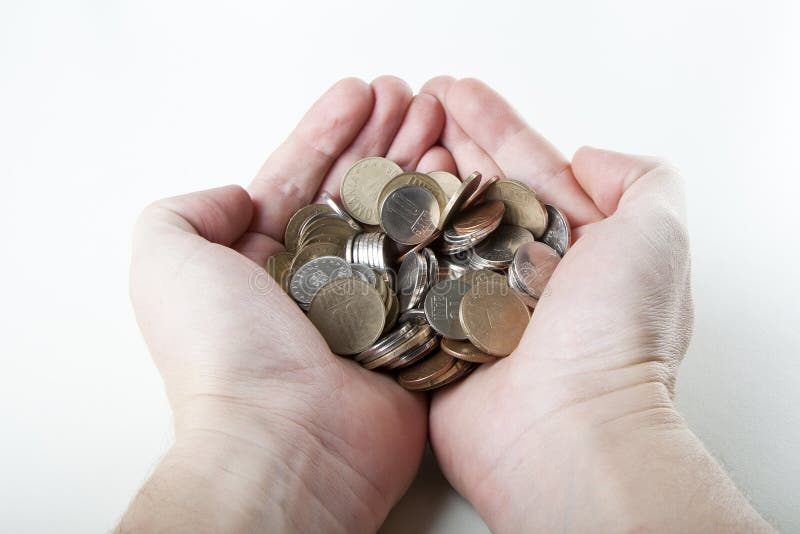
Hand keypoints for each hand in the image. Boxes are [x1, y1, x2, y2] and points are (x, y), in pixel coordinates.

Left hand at [121, 77, 454, 532]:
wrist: (286, 439)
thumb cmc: (223, 347)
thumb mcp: (164, 258)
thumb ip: (188, 210)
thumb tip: (243, 196)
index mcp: (260, 261)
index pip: (300, 179)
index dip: (329, 131)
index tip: (361, 92)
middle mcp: (315, 281)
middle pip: (356, 193)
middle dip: (384, 140)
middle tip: (416, 97)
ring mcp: (369, 307)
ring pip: (399, 222)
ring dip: (420, 167)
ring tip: (443, 121)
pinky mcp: (413, 332)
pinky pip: (435, 266)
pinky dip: (449, 222)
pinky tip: (463, 178)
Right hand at [422, 78, 770, 531]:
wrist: (565, 431)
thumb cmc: (615, 333)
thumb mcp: (660, 234)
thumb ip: (640, 179)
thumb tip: (589, 158)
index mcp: (575, 248)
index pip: (527, 170)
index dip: (493, 126)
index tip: (456, 91)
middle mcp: (526, 275)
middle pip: (476, 194)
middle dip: (446, 144)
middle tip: (411, 105)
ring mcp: (477, 307)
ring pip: (438, 232)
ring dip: (413, 184)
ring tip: (386, 140)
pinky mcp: (436, 338)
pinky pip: (407, 281)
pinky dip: (389, 245)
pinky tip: (368, 207)